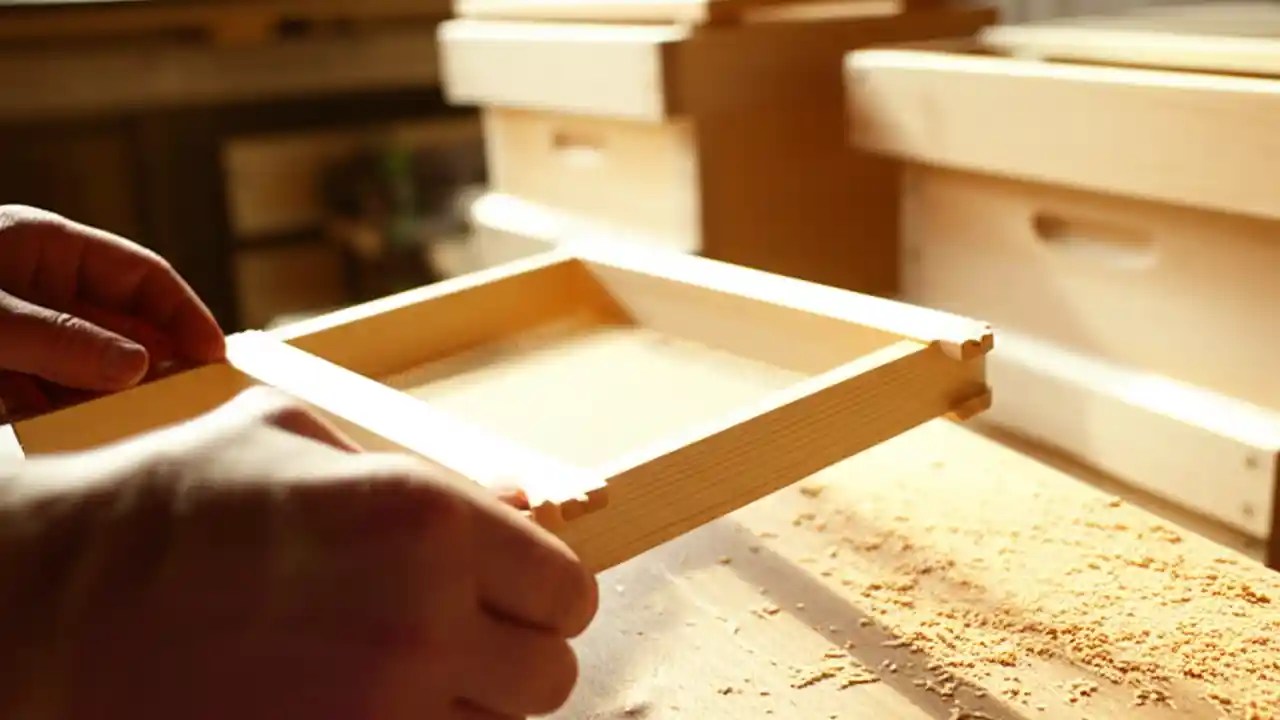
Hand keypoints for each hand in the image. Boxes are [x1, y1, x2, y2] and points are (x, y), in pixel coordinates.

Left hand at [0, 205, 224, 422]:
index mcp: (45, 246)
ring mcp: (16, 328)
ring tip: (128, 427)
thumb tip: (137, 368)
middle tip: (183, 403)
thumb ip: (58, 340)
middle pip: (119, 325)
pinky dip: (57, 416)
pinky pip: (41, 394)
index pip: (140, 275)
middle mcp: (37, 285)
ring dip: (104, 397)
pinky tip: (69, 437)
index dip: (184, 313)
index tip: (214, 356)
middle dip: (150, 364)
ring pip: (84, 365)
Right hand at [0, 388, 596, 719]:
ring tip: (397, 674)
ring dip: (465, 706)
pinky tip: (360, 705)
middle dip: (513, 657)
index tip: (511, 598)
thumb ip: (429, 477)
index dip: (545, 596)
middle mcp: (426, 617)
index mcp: (430, 520)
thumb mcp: (300, 438)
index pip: (569, 592)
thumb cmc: (178, 504)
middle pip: (550, 674)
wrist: (60, 601)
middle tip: (457, 641)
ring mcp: (384, 706)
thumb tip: (517, 506)